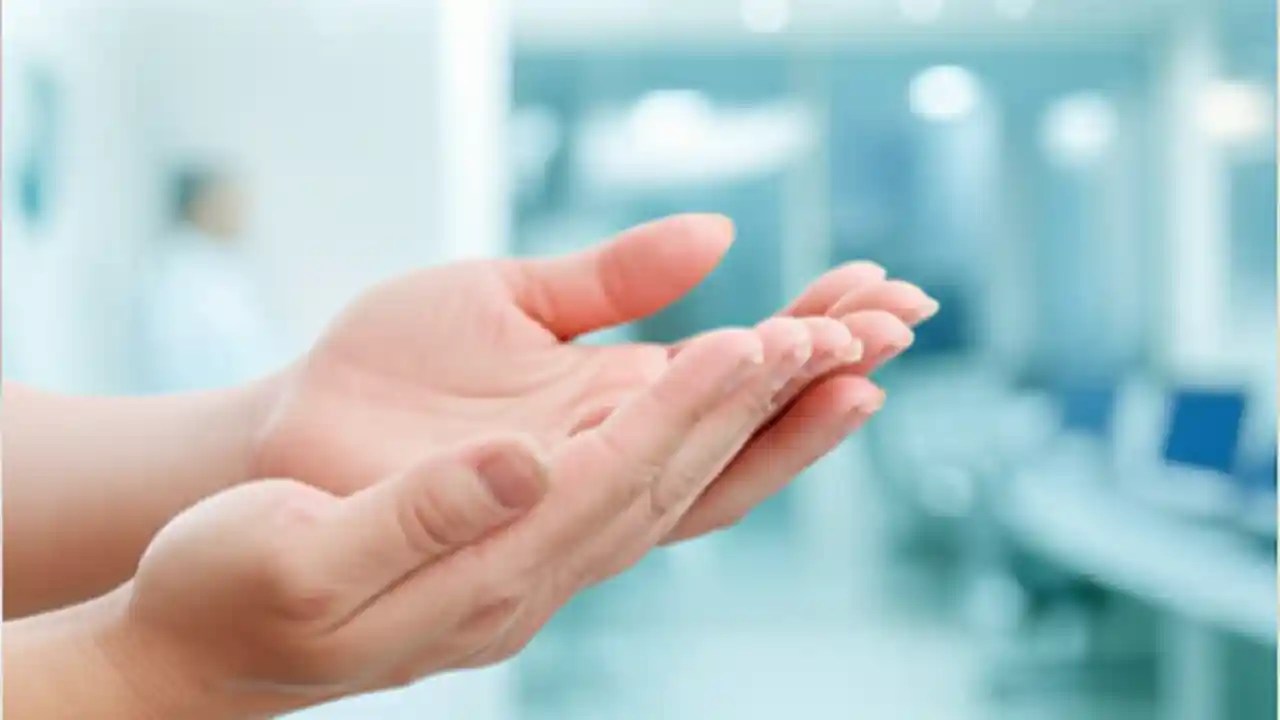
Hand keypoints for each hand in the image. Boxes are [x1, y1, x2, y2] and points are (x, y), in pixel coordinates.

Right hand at [92, 326, 789, 717]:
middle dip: (753, 412)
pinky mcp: (516, 555)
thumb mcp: (297, 553)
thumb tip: (527, 463)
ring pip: (668, 498)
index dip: (686, 411)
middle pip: (671, 491)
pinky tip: (721, 415)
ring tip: (821, 367)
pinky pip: (631, 497)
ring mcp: (531, 576)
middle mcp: (532, 585)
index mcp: (485, 577)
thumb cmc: (225, 593)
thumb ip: (419, 514)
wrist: (202, 649)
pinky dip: (693, 448)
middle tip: (836, 337)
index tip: (754, 341)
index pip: (615, 482)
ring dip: (746, 432)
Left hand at [254, 214, 936, 541]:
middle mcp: (615, 457)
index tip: (882, 289)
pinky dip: (686, 430)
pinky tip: (734, 366)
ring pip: (703, 458)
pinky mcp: (523, 517)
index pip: (742, 375)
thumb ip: (614, 278)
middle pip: (745, 423)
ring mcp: (574, 493)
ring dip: (774, 400)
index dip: (817, 337)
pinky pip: (622, 482)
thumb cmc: (392, 371)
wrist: (288, 439)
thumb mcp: (511, 297)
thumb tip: (721, 233)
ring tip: (836, 344)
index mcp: (622, 403)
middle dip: (825, 369)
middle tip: (901, 315)